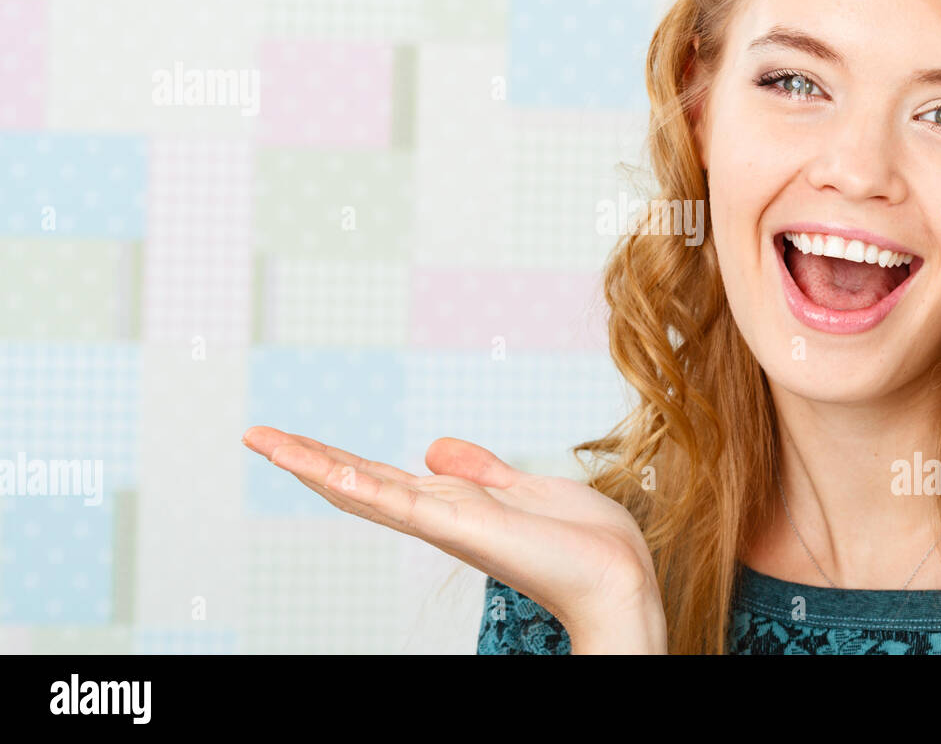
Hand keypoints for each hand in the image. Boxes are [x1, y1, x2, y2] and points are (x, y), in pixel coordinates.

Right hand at [241, 426, 665, 652]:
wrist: (615, 574)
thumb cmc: (582, 542)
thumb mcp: (523, 489)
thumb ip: (479, 470)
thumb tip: (434, 446)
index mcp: (453, 504)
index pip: (382, 478)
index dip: (336, 458)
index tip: (293, 439)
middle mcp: (439, 516)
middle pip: (360, 482)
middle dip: (308, 459)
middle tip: (256, 436)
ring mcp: (444, 522)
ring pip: (365, 488)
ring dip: (313, 464)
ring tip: (264, 441)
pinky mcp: (458, 525)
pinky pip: (398, 500)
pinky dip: (357, 482)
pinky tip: (321, 466)